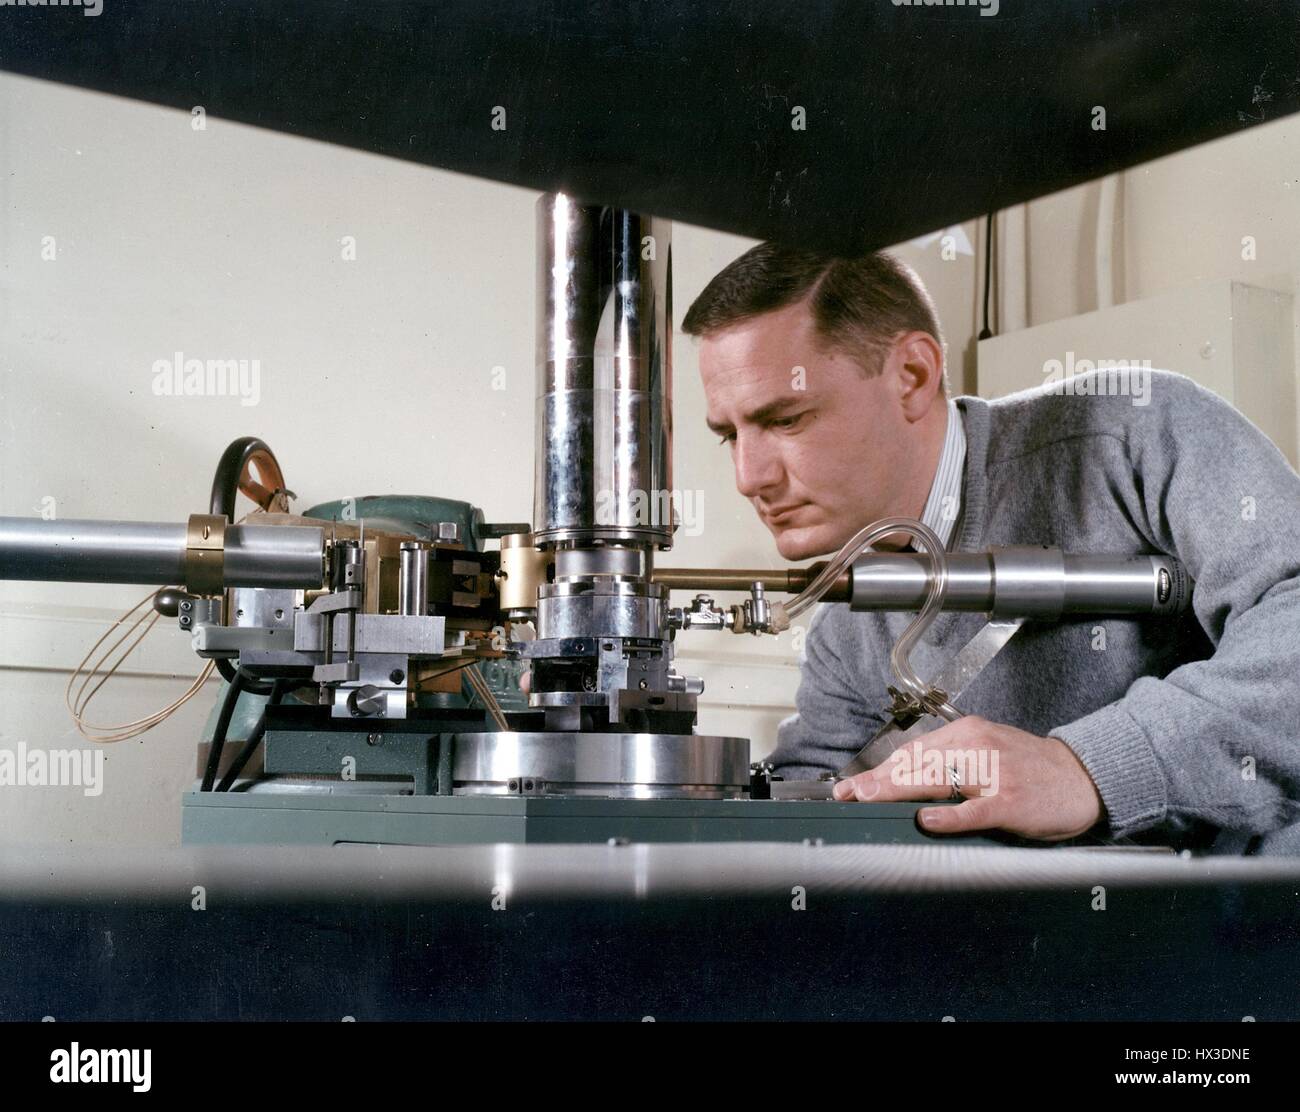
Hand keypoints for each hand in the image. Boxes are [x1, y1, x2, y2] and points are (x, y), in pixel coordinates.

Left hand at [830, 715, 1105, 840]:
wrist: (1080, 778)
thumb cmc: (1028, 769)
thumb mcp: (985, 753)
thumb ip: (949, 762)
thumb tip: (902, 782)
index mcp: (968, 733)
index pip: (913, 752)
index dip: (879, 770)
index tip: (852, 785)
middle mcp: (977, 747)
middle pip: (917, 764)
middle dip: (878, 781)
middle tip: (848, 795)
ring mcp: (993, 774)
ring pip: (936, 780)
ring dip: (897, 792)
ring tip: (868, 801)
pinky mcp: (1009, 801)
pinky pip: (972, 810)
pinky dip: (947, 815)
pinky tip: (925, 820)